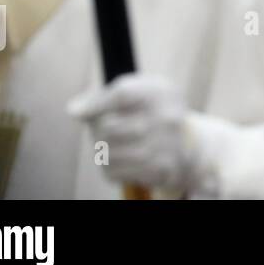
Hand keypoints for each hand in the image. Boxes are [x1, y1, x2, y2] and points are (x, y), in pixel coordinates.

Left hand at [68, 73, 194, 192]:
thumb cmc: (151, 112)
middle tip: (102, 130)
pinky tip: (121, 160)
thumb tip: (74, 110)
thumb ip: (106, 96)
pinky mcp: (161, 170)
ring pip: (108, 153)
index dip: (96, 103)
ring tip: (111, 146)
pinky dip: (110, 167)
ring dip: (101, 151)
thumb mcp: (138, 91)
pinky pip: (115, 172)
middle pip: (108, 126)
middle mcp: (167, 116)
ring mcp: (165, 145)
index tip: (77, 112)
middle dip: (97, 130)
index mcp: (160, 91)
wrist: (189, 144)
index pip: (122, 94)